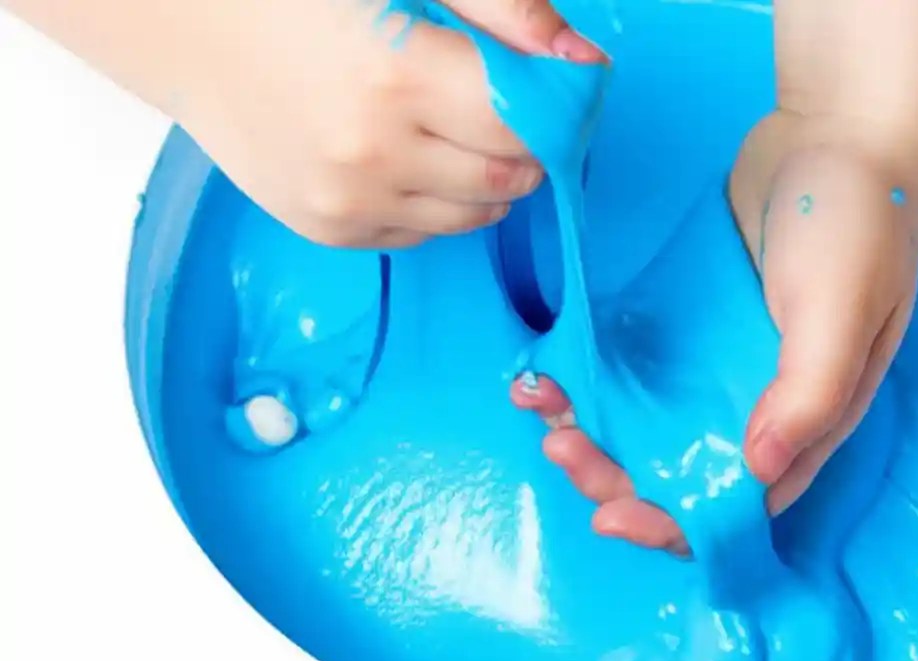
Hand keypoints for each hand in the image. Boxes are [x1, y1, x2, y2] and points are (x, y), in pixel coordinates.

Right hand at [178, 0, 601, 247]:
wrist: (186, 29)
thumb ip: (502, 9)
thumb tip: (583, 60)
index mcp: (398, 75)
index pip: (527, 122)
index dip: (553, 105)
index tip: (551, 86)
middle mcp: (373, 152)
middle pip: (510, 176)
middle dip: (527, 144)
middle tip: (502, 103)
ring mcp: (348, 200)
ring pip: (473, 214)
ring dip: (488, 177)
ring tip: (451, 124)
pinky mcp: (329, 228)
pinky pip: (423, 233)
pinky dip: (437, 200)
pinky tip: (407, 151)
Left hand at [510, 110, 917, 553]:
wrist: (839, 131)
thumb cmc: (858, 224)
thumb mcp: (843, 311)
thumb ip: (810, 393)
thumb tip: (757, 471)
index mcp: (808, 420)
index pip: (737, 502)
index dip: (673, 522)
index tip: (610, 517)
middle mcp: (761, 402)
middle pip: (681, 467)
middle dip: (616, 473)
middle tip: (563, 448)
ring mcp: (722, 361)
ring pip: (649, 420)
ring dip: (595, 428)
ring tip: (546, 407)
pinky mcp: (691, 322)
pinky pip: (634, 363)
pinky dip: (591, 373)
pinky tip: (550, 365)